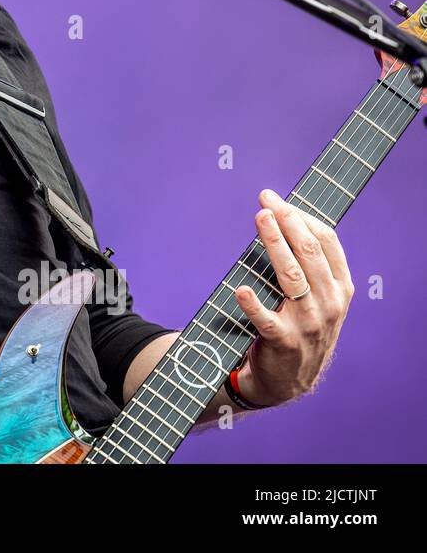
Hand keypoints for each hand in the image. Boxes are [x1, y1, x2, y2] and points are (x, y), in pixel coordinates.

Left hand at [232, 188, 354, 406]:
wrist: (289, 379)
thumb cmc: (299, 327)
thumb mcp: (317, 297)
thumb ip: (309, 265)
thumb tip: (283, 219)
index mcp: (339, 287)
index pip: (326, 242)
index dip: (301, 216)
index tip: (276, 199)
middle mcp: (329, 303)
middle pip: (309, 253)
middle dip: (287, 222)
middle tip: (265, 202)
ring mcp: (308, 324)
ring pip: (291, 277)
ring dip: (275, 245)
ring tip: (260, 221)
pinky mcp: (283, 342)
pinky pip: (266, 319)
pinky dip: (253, 304)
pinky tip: (240, 290)